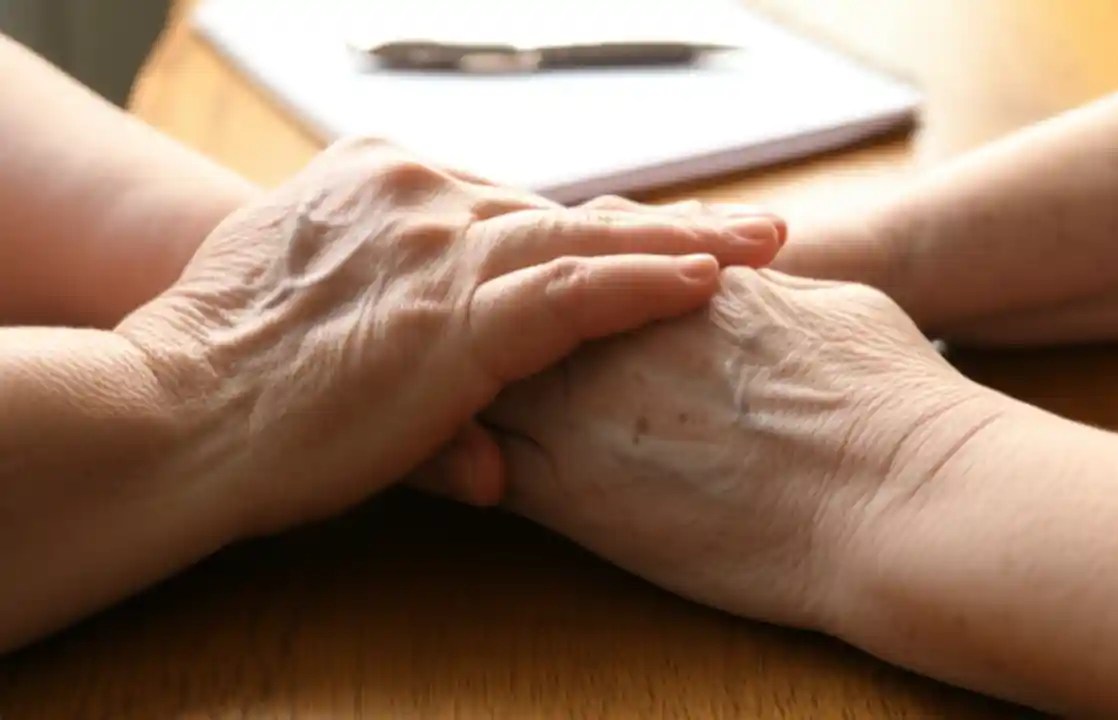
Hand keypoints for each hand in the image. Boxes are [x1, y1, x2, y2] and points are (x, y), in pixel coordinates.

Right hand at [114, 138, 783, 536]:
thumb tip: (498, 456)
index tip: (659, 238)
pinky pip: (574, 288)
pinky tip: (708, 284)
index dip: (594, 227)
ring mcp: (437, 249)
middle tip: (746, 231)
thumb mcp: (311, 318)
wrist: (172, 417)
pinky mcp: (452, 314)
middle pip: (565, 208)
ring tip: (762, 247)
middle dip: (660, 224)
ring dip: (683, 244)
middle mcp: (417, 198)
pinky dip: (644, 283)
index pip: (515, 206)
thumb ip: (403, 344)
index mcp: (380, 185)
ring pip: (586, 236)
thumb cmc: (228, 379)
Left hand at [481, 268, 1008, 631]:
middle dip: (490, 323)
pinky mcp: (572, 498)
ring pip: (476, 380)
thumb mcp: (834, 310)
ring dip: (466, 387)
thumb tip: (765, 292)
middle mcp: (610, 334)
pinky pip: (479, 464)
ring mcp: (580, 412)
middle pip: (506, 308)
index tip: (537, 299)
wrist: (897, 494)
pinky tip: (458, 467)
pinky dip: (462, 460)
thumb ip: (771, 298)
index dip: (548, 279)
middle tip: (472, 348)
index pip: (575, 259)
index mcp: (674, 286)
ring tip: (451, 404)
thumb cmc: (894, 401)